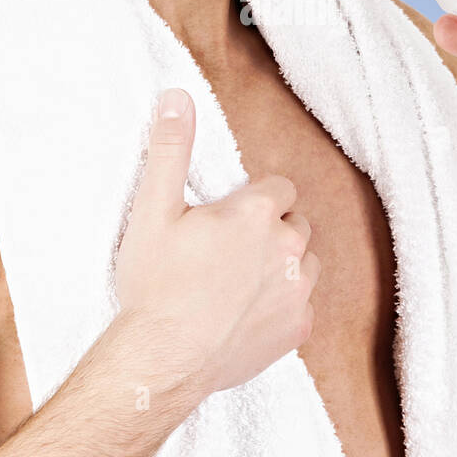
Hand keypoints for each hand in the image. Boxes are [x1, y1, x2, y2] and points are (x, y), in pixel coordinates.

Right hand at [114, 88, 319, 396]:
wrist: (161, 360)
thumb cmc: (155, 285)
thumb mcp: (153, 209)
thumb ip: (170, 148)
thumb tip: (177, 96)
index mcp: (260, 211)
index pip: (279, 189)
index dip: (252, 202)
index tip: (225, 221)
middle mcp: (290, 247)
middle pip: (295, 224)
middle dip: (270, 231)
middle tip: (226, 252)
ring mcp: (298, 291)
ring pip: (304, 264)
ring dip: (281, 266)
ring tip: (237, 282)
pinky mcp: (299, 330)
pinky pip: (302, 306)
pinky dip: (282, 306)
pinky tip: (246, 314)